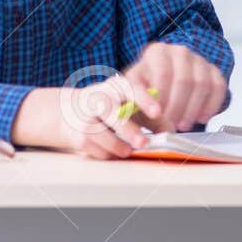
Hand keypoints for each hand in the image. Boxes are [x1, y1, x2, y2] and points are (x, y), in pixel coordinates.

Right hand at [12, 79, 155, 159]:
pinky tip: (110, 149)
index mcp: (117, 88)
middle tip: (144, 142)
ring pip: (104, 136)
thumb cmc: (110, 109)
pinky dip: (107, 153)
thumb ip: (152, 118)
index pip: (132, 90)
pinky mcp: (77, 136)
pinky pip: (97, 150)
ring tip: (127, 149)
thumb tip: (170, 132)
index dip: (145, 101)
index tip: (158, 112)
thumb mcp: (131, 106)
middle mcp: (99, 98)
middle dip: (129, 129)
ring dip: (119, 146)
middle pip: (113, 113)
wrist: (70, 111)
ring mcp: (85, 117)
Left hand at [120, 42, 228, 132]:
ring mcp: (198, 60)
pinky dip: (211, 106)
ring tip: (183, 124)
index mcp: (157, 52)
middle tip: (170, 125)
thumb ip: (142, 103)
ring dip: (192, 110)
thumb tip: (157, 117)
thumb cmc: (147, 86)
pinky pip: (218, 87)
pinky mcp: (213, 70)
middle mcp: (179, 51)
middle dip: (177, 107)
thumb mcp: (135, 91)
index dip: (161, 96)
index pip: (161, 73)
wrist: (164, 80)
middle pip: (183, 80)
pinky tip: (201, 118)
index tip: (157, 114)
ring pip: (201, 84)